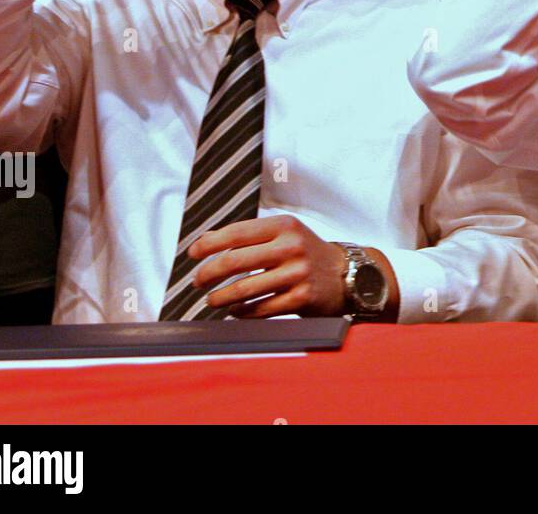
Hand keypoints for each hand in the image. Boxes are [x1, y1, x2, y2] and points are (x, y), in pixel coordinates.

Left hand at [187, 214, 347, 317]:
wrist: (345, 274)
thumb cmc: (306, 252)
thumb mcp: (284, 234)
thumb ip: (249, 236)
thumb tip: (205, 241)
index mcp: (284, 226)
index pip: (236, 232)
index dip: (209, 244)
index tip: (193, 254)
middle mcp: (291, 246)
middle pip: (235, 261)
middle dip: (208, 273)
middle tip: (197, 282)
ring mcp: (297, 273)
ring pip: (244, 289)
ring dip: (220, 297)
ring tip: (212, 300)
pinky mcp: (301, 298)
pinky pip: (260, 309)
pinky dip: (242, 312)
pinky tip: (235, 310)